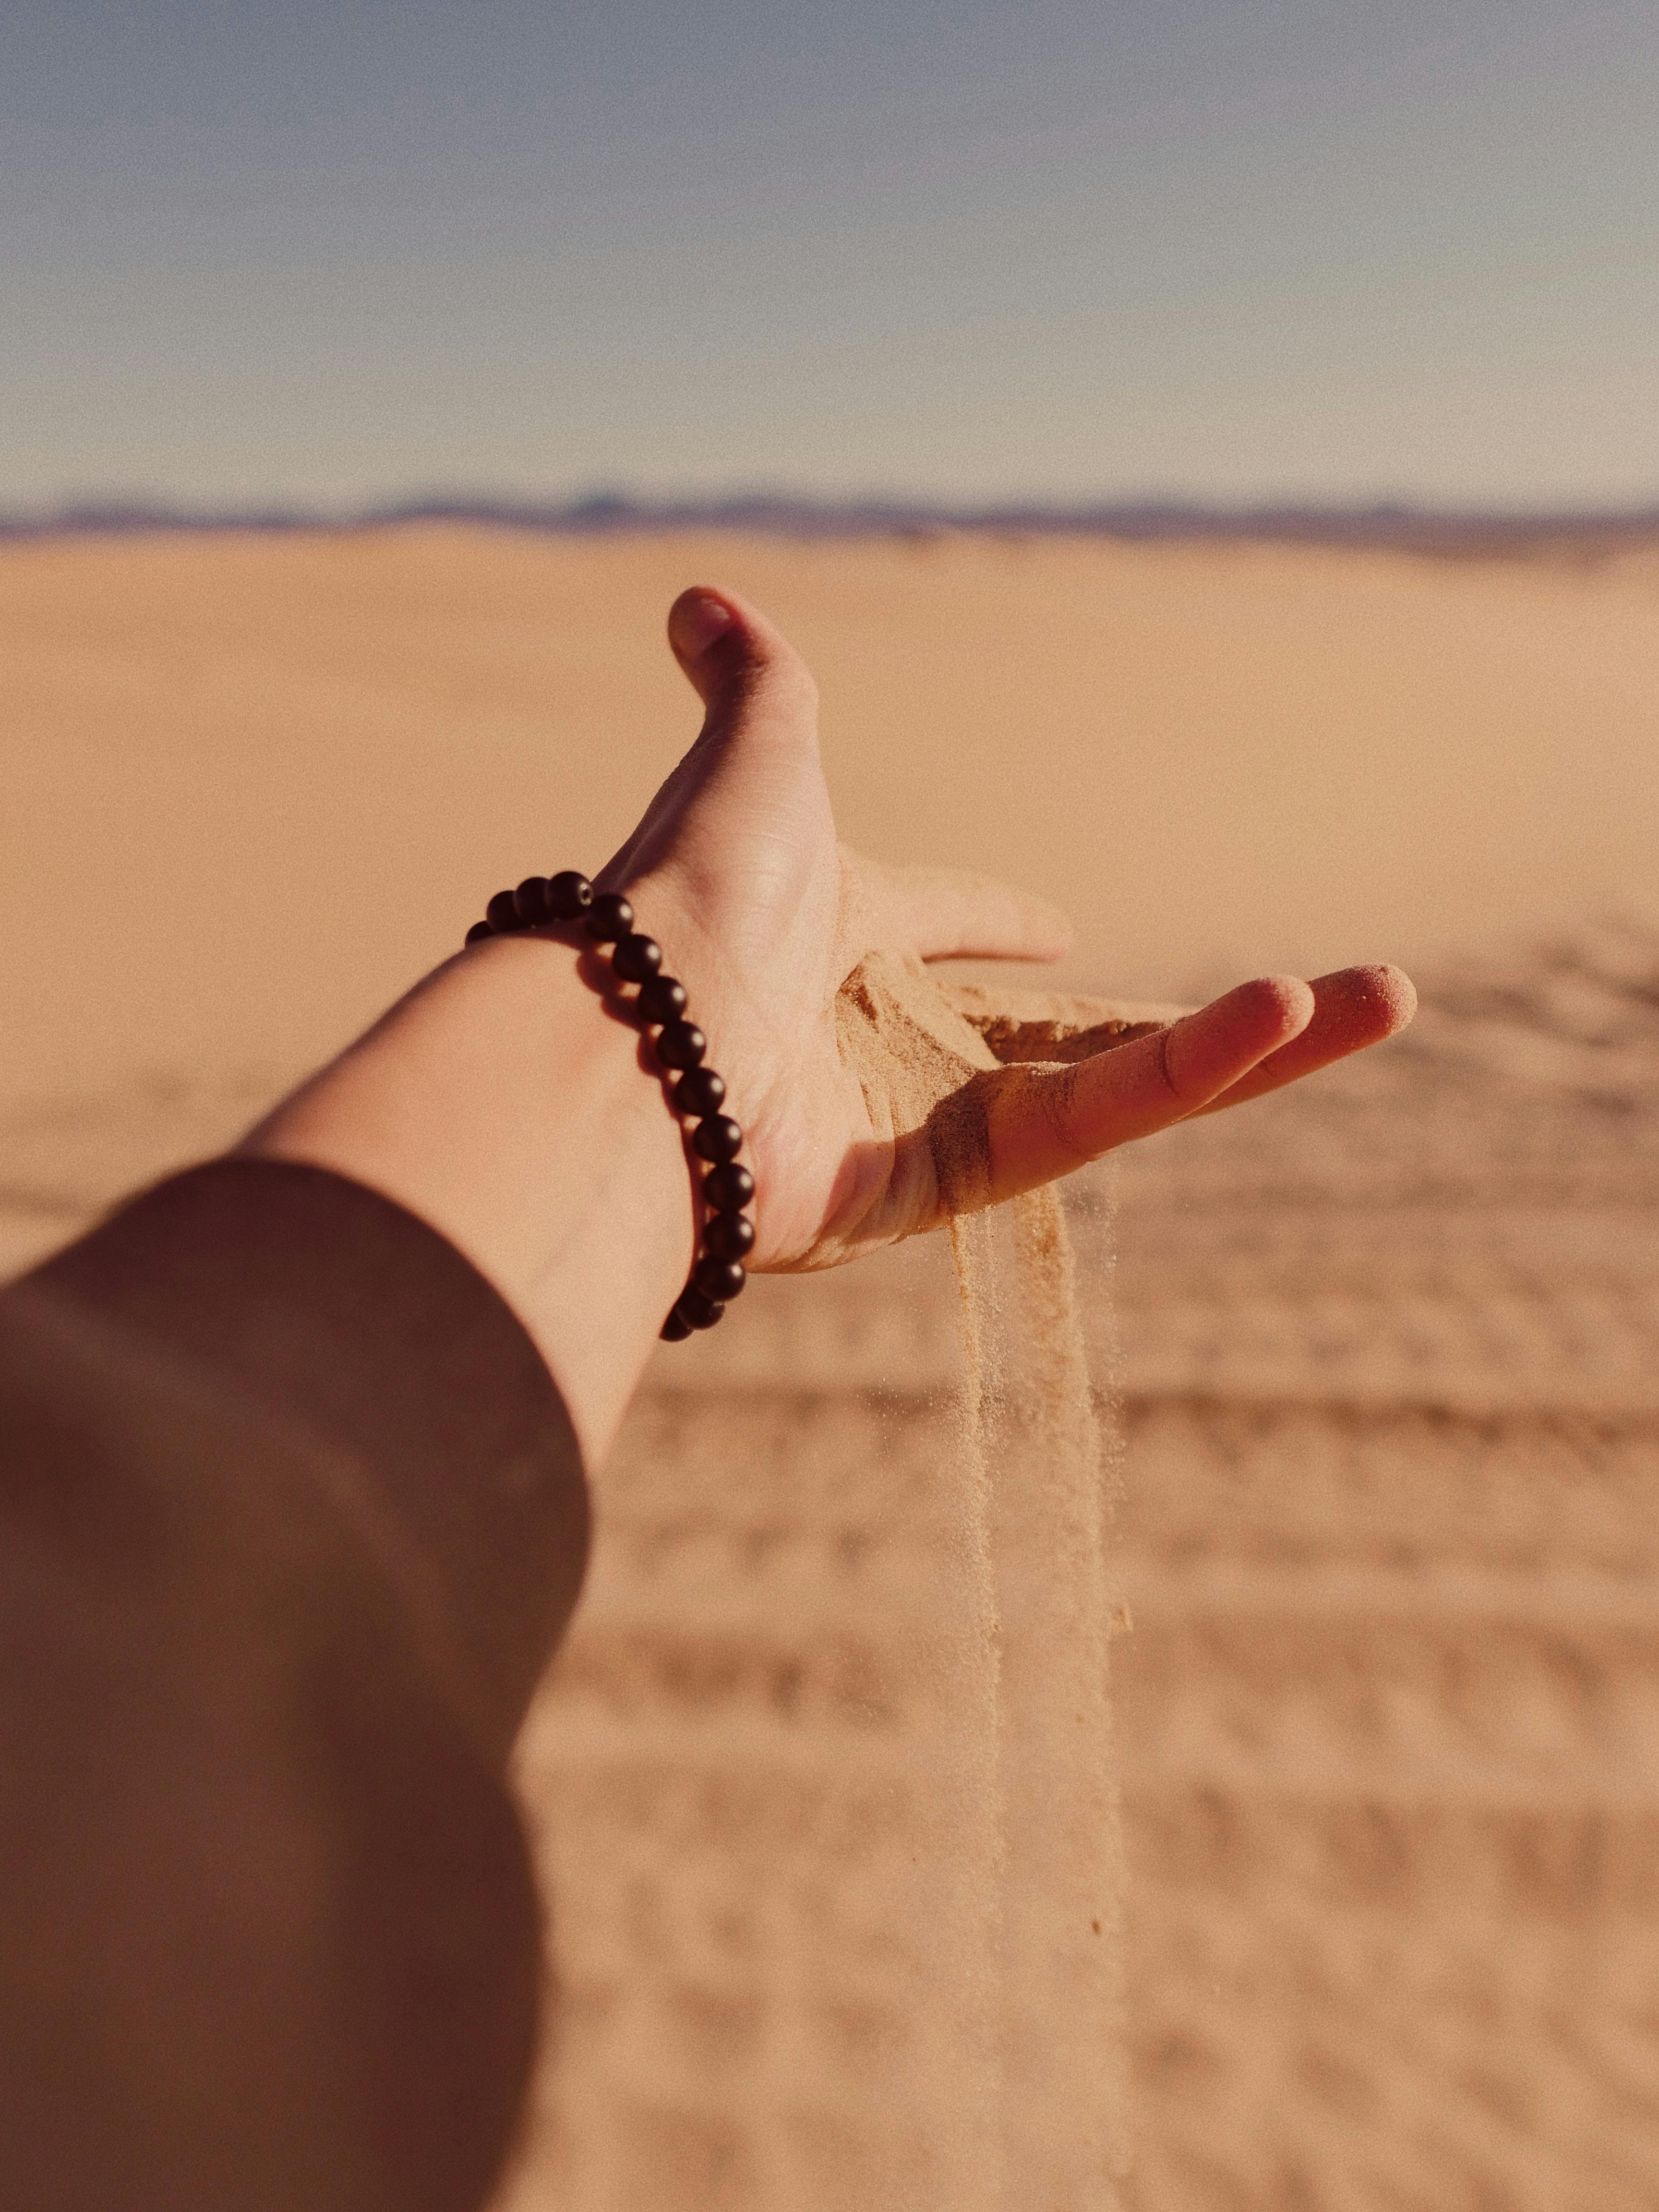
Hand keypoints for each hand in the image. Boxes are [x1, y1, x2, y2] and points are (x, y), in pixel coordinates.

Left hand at [250, 581, 1414, 1461]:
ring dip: (1254, 1045)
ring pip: (1116, 1083)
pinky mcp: (934, 1190)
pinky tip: (1284, 1019)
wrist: (639, 1041)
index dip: (992, 918)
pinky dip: (1188, 1072)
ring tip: (1383, 1001)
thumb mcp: (753, 760)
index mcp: (838, 931)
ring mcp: (912, 1118)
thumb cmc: (694, 896)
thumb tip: (698, 594)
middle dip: (1194, 1018)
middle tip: (1320, 991)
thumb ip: (757, 680)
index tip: (1049, 925)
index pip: (940, 922)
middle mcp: (881, 1036)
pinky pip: (1085, 1123)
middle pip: (1067, 1029)